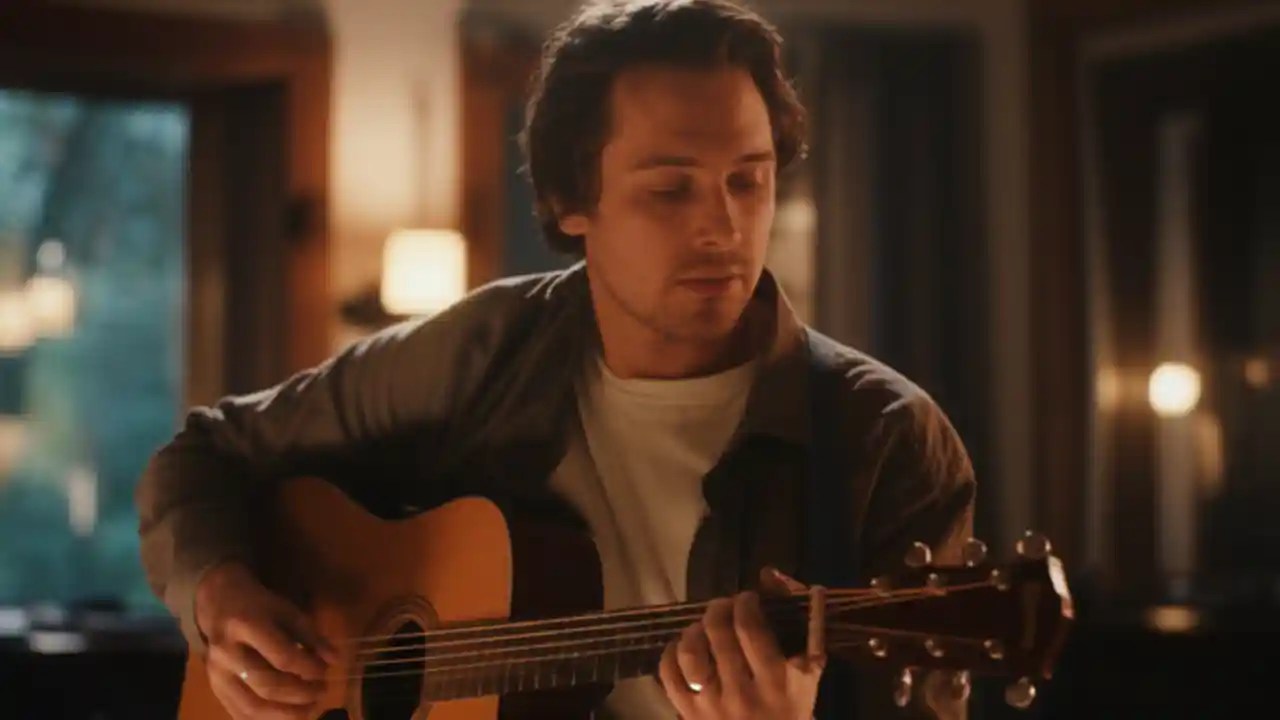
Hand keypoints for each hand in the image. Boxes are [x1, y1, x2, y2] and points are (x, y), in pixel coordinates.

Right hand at [194, 561, 340, 719]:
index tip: (325, 671)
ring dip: (285, 714)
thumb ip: (311, 634)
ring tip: (309, 709)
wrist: (218, 604)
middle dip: (300, 694)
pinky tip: (286, 716)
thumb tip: (334, 659)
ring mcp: (216, 674)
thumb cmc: (259, 607)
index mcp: (247, 625)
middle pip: (267, 685)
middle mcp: (227, 653)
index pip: (282, 656)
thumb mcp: (287, 610)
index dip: (309, 668)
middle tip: (321, 692)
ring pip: (251, 706)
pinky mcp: (214, 688)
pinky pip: (239, 714)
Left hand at [658, 567, 825, 719]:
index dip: (745, 602)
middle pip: (717, 631)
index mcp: (777, 680)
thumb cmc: (792, 714)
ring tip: (704, 628)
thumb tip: (773, 575)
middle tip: (724, 606)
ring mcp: (712, 705)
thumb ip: (803, 625)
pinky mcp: (689, 715)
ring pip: (690, 650)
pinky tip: (684, 649)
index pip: (749, 627)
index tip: (748, 599)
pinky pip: (669, 674)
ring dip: (694, 629)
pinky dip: (672, 653)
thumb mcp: (808, 675)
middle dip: (718, 608)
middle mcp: (742, 692)